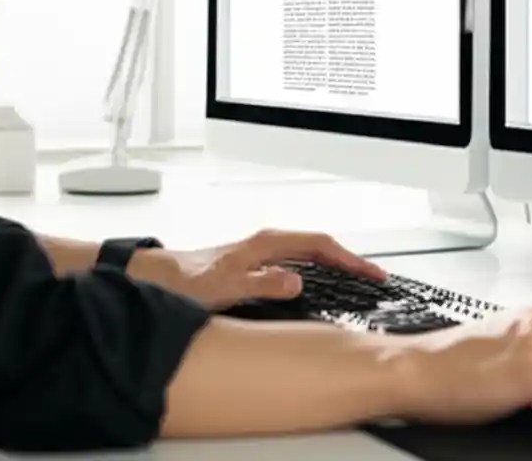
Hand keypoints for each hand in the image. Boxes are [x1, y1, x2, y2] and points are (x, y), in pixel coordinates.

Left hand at [130, 229, 386, 310]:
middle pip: (321, 247)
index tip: (373, 274)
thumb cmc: (184, 282)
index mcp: (266, 244)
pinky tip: (319, 286)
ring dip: (336, 265)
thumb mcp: (224, 286)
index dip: (350, 259)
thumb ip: (261, 284)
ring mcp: (262, 254)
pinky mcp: (256, 266)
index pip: (321, 245)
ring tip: (357, 280)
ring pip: (310, 255)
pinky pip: (298, 264)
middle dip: (351, 260)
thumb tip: (296, 282)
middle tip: (376, 279)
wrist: (156, 279)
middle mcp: (267, 245)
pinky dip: (318, 272)